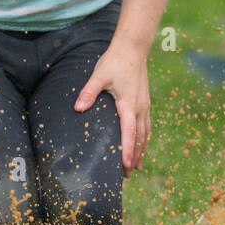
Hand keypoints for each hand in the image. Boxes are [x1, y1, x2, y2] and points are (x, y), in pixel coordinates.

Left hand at [74, 39, 150, 176]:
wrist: (133, 49)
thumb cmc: (114, 62)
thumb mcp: (99, 76)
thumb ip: (89, 92)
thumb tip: (78, 108)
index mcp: (129, 104)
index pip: (129, 132)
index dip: (128, 150)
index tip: (126, 166)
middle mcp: (140, 108)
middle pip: (139, 138)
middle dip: (134, 157)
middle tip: (126, 175)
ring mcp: (144, 106)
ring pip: (145, 134)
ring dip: (141, 151)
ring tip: (135, 168)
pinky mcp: (144, 103)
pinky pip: (146, 126)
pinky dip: (144, 140)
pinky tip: (141, 147)